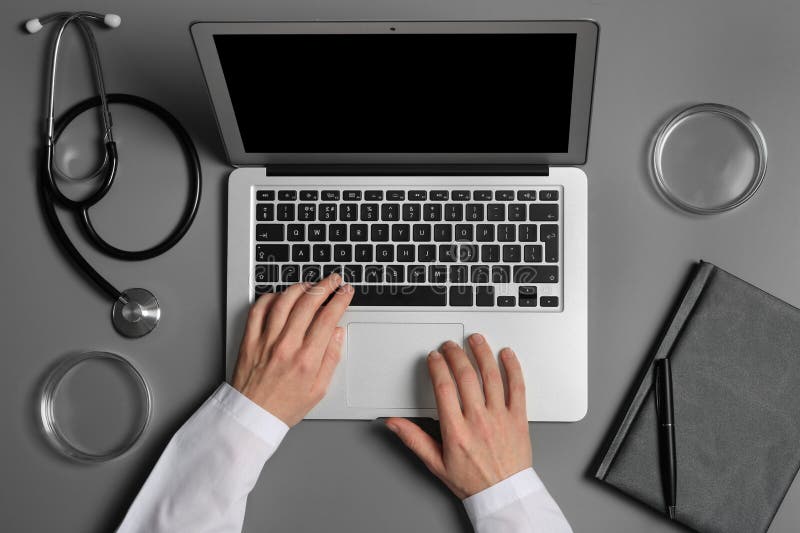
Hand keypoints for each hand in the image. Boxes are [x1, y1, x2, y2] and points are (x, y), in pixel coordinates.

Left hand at [231, 274, 353, 426]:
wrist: (252, 417)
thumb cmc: (284, 406)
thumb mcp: (319, 389)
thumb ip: (331, 358)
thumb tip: (337, 333)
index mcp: (307, 359)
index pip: (328, 317)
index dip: (340, 299)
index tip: (346, 292)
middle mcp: (286, 346)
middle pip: (308, 303)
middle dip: (325, 286)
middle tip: (332, 280)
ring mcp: (266, 341)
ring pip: (284, 301)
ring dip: (300, 287)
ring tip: (310, 285)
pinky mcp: (249, 340)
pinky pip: (259, 309)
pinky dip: (271, 297)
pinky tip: (280, 296)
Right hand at [385, 334, 531, 498]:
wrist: (504, 495)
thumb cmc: (472, 481)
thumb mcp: (436, 463)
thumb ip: (414, 439)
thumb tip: (394, 423)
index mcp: (456, 431)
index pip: (444, 388)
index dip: (437, 367)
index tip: (434, 358)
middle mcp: (478, 421)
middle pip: (465, 377)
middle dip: (455, 355)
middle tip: (450, 346)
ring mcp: (500, 417)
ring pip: (491, 376)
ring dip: (482, 353)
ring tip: (475, 340)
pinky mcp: (519, 418)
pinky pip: (517, 387)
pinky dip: (512, 367)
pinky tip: (506, 355)